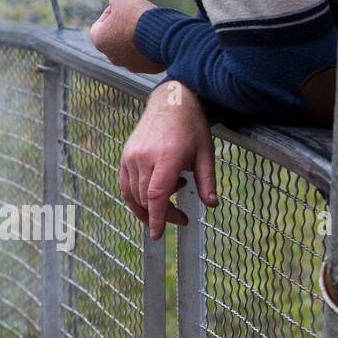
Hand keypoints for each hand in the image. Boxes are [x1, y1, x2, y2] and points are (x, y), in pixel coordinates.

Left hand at [90, 0, 163, 73]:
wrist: (163, 34)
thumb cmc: (137, 16)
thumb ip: (115, 0)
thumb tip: (115, 2)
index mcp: (99, 41)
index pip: (100, 24)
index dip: (110, 13)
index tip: (122, 7)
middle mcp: (112, 57)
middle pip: (115, 38)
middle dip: (125, 26)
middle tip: (137, 16)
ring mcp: (130, 64)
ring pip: (131, 48)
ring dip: (138, 37)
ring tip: (149, 25)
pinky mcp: (147, 68)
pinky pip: (147, 54)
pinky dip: (150, 45)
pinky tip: (158, 34)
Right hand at [119, 82, 219, 239]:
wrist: (171, 102)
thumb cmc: (191, 127)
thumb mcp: (206, 154)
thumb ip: (207, 182)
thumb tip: (212, 205)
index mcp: (167, 157)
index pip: (156, 195)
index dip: (157, 217)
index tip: (158, 235)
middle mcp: (144, 157)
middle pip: (145, 198)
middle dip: (162, 215)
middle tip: (182, 217)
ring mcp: (131, 156)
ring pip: (133, 193)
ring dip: (149, 206)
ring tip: (172, 199)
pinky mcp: (125, 155)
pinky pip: (125, 183)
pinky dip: (135, 197)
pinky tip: (152, 196)